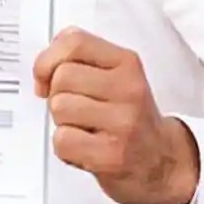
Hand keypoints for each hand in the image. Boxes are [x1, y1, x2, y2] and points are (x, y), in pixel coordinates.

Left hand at [33, 27, 198, 203]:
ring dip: (62, 122)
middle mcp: (128, 89)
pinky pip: (62, 140)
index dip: (48, 59)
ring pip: (59, 107)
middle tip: (77, 109)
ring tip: (85, 128)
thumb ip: (79, 59)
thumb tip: (42, 70)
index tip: (46, 76)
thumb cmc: (129, 116)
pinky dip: (66, 148)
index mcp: (126, 63)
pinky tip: (86, 147)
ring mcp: (123, 123)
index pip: (74, 42)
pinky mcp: (112, 155)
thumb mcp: (114, 75)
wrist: (161, 161)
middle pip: (61, 78)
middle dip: (57, 95)